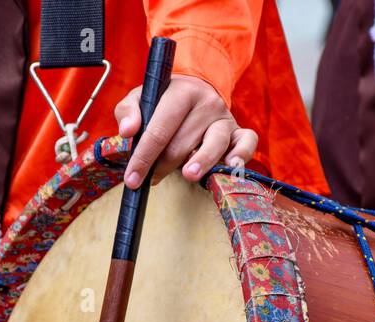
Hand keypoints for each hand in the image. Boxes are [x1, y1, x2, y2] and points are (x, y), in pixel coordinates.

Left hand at [114, 73, 257, 188]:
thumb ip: (127, 111)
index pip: (160, 130)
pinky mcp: (239, 131)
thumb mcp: (141, 98)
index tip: (133, 179)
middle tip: (152, 177)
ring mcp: (225, 118)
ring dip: (200, 163)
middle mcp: (207, 103)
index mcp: (181, 92)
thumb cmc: (165, 101)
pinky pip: (247, 143)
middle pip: (183, 144)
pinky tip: (231, 166)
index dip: (144, 157)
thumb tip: (128, 132)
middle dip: (164, 166)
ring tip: (188, 175)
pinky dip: (241, 156)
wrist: (197, 88)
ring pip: (213, 145)